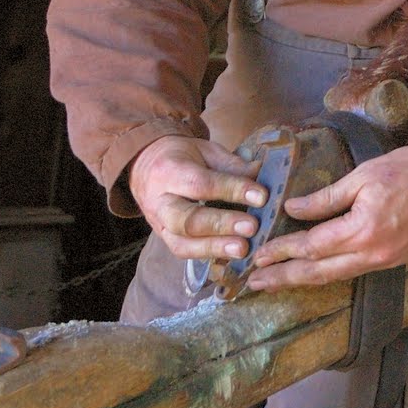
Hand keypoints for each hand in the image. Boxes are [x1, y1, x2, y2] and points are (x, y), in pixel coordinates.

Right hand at [129, 134, 265, 261]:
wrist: (145, 168)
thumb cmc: (182, 157)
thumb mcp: (205, 151)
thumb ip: (231, 164)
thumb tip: (260, 174)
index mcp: (170, 171)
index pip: (201, 183)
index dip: (233, 190)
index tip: (262, 196)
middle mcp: (160, 202)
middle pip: (187, 219)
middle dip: (221, 224)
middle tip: (252, 227)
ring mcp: (159, 225)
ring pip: (182, 243)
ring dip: (215, 247)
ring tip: (243, 248)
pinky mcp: (165, 240)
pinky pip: (184, 252)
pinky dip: (210, 255)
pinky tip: (233, 256)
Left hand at [245, 140, 407, 290]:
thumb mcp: (365, 174)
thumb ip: (327, 197)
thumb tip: (293, 209)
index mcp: (364, 230)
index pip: (311, 246)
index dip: (281, 251)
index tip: (256, 255)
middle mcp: (374, 254)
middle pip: (319, 272)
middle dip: (284, 277)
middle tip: (254, 282)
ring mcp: (387, 260)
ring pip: (337, 276)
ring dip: (305, 279)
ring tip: (278, 281)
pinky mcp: (397, 259)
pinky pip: (354, 271)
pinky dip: (330, 273)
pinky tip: (316, 270)